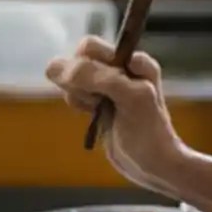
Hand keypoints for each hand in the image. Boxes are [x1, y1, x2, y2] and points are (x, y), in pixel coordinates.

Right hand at [46, 36, 184, 194]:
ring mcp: (107, 84)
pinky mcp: (98, 100)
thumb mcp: (131, 98)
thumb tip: (59, 66)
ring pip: (72, 78)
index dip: (85, 67)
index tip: (100, 91)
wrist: (152, 164)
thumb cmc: (148, 130)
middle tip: (97, 101)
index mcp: (132, 59)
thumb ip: (101, 78)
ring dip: (79, 95)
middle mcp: (119, 67)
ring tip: (98, 110)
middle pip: (77, 61)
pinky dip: (78, 104)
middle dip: (77, 82)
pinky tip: (93, 116)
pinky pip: (75, 93)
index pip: (90, 47)